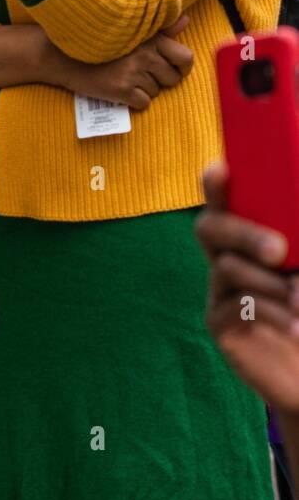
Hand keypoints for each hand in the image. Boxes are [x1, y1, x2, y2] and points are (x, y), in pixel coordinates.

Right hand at [54, 17, 191, 109]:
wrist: (62, 57)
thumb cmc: (98, 44)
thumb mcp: (129, 31)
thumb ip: (161, 29)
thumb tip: (185, 21)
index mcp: (150, 38)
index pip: (185, 57)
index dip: (182, 68)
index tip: (173, 70)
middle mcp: (145, 54)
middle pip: (172, 79)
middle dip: (161, 81)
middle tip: (143, 77)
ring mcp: (133, 73)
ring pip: (155, 92)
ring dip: (143, 90)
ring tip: (126, 80)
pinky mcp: (121, 90)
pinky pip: (143, 103)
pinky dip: (134, 101)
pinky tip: (121, 91)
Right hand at [196, 161, 298, 411]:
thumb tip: (286, 250)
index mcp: (257, 233)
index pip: (227, 198)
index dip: (216, 183)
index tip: (221, 171)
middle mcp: (232, 255)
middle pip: (210, 226)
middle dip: (243, 233)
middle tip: (279, 252)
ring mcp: (222, 289)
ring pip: (226, 267)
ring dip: (271, 282)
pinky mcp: (220, 323)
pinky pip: (233, 305)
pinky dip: (270, 312)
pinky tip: (296, 327)